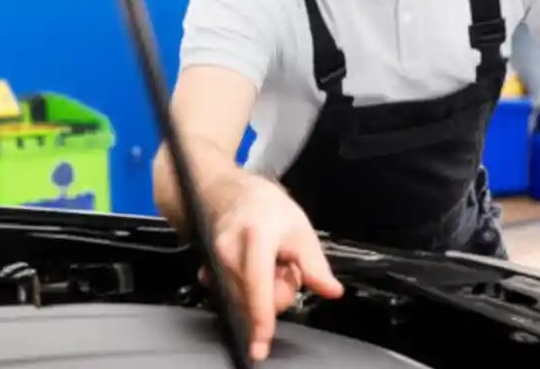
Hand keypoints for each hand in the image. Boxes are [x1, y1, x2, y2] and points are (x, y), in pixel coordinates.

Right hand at [208, 177, 344, 361]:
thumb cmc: (265, 207)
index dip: (261, 319)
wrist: (228, 193)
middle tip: (285, 267)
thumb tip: (331, 291)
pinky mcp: (208, 271)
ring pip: (244, 300)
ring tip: (269, 264)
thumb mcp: (301, 229)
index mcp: (255, 238)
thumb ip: (315, 266)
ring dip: (263, 290)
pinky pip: (232, 295)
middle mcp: (228, 252)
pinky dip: (248, 289)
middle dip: (277, 292)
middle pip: (254, 300)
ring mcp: (214, 262)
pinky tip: (253, 269)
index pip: (258, 287)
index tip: (260, 345)